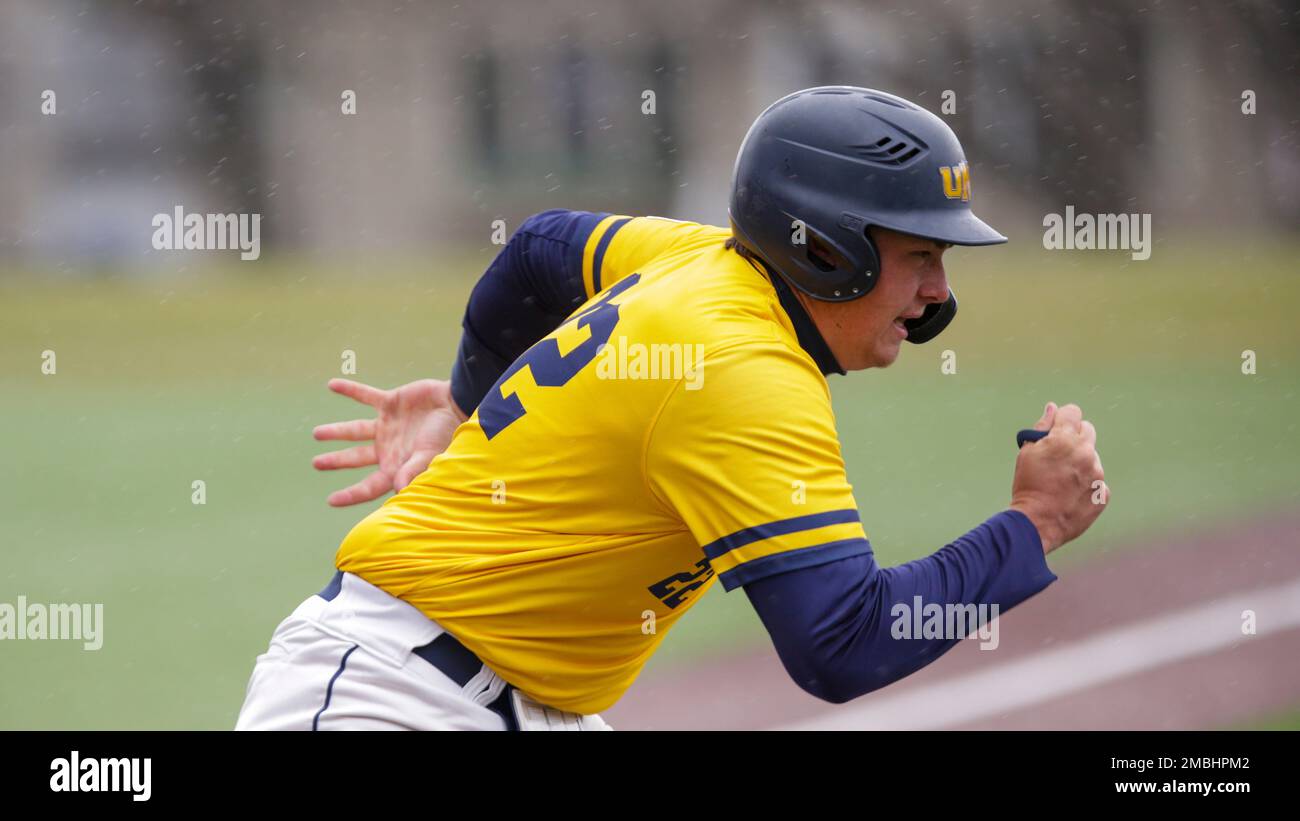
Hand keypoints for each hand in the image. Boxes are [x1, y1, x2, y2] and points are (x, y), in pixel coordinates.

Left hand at [312, 378, 468, 506]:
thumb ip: (412, 470)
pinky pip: (365, 396)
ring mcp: (388, 425)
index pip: (369, 485)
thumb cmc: (446, 433)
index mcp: (396, 464)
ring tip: (317, 433)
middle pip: (357, 458)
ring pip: (355, 430)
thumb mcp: (429, 454)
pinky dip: (349, 390)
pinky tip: (332, 385)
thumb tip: (398, 490)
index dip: (351, 494)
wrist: (456, 402)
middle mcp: (388, 446)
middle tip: (317, 464)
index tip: (331, 500)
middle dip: (337, 461)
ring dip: (336, 431)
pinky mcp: (390, 403)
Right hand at [1009, 402, 1108, 553]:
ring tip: (1061, 480)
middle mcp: (1085, 453)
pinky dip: (1086, 484)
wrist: (1036, 523)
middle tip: (1059, 453)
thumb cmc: (1027, 486)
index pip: (1073, 412)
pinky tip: (1070, 494)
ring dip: (1080, 462)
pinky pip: (1097, 481)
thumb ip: (1041, 428)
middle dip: (1074, 436)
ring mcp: (1097, 474)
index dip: (1062, 418)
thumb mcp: (1026, 453)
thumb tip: (1052, 409)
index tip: (1056, 427)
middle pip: (1087, 430)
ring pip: (1092, 457)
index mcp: (1064, 439)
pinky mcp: (1103, 493)